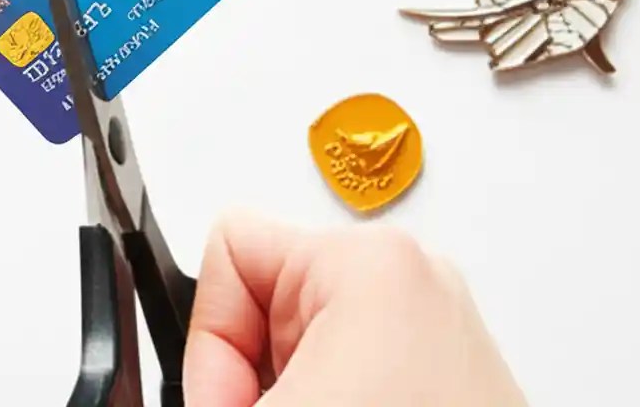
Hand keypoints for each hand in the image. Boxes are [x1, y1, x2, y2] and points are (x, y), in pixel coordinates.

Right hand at [184, 213, 526, 406]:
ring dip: (300, 397)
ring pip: (313, 344)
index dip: (210, 339)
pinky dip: (342, 406)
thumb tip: (180, 394)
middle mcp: (417, 284)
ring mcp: (446, 334)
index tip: (236, 402)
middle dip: (257, 376)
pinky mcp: (459, 382)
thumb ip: (191, 390)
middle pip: (270, 299)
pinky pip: (363, 372)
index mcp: (368, 264)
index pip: (229, 249)